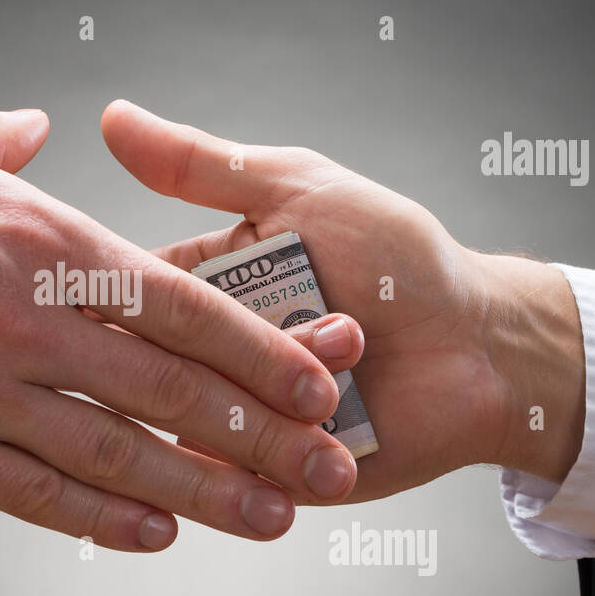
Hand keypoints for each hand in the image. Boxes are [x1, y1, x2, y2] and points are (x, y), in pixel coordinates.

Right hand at [0, 106, 365, 548]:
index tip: (315, 381)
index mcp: (39, 240)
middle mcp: (26, 320)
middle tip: (325, 471)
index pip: (179, 304)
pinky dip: (98, 519)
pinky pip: (32, 494)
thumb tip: (34, 124)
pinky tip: (150, 535)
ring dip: (201, 491)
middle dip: (259, 436)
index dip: (257, 351)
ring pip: (116, 453)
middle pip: (170, 390)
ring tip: (266, 519)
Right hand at [101, 100, 585, 502]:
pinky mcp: (267, 472)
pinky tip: (315, 422)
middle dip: (230, 341)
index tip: (128, 285)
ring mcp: (236, 416)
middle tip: (316, 310)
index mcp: (203, 287)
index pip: (131, 293)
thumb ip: (203, 166)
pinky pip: (231, 476)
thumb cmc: (398, 259)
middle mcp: (209, 354)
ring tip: (348, 355)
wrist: (481, 346)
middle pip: (156, 360)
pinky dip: (266, 452)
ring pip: (193, 420)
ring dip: (262, 393)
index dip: (122, 290)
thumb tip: (113, 118)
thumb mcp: (298, 190)